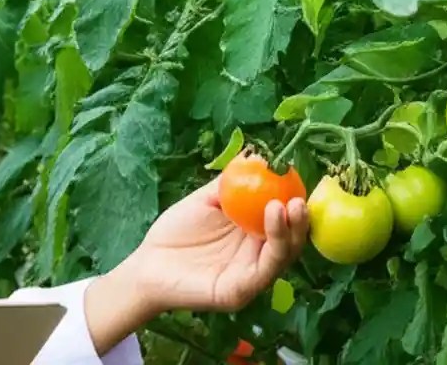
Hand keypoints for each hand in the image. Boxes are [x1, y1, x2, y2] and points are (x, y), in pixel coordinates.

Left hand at [83, 176, 308, 352]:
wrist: (146, 265)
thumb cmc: (175, 232)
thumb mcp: (205, 200)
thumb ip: (229, 183)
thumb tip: (255, 154)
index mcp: (251, 236)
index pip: (283, 221)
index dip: (293, 202)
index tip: (294, 178)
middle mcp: (257, 257)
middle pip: (290, 239)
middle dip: (300, 218)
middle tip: (299, 195)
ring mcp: (250, 276)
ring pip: (283, 255)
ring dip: (290, 230)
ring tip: (287, 204)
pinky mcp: (240, 291)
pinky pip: (265, 270)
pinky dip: (274, 245)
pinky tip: (272, 219)